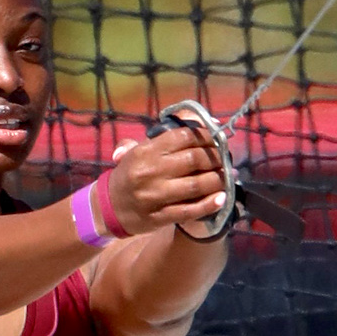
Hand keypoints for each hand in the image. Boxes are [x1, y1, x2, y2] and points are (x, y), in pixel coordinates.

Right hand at [105, 122, 226, 234]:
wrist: (109, 206)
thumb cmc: (129, 174)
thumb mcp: (136, 150)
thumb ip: (162, 135)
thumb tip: (195, 119)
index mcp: (146, 151)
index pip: (184, 136)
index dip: (206, 136)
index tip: (217, 138)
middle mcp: (151, 171)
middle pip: (195, 159)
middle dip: (216, 158)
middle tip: (225, 159)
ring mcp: (156, 195)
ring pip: (197, 185)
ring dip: (218, 180)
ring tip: (227, 177)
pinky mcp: (160, 216)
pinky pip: (190, 210)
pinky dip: (209, 204)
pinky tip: (221, 198)